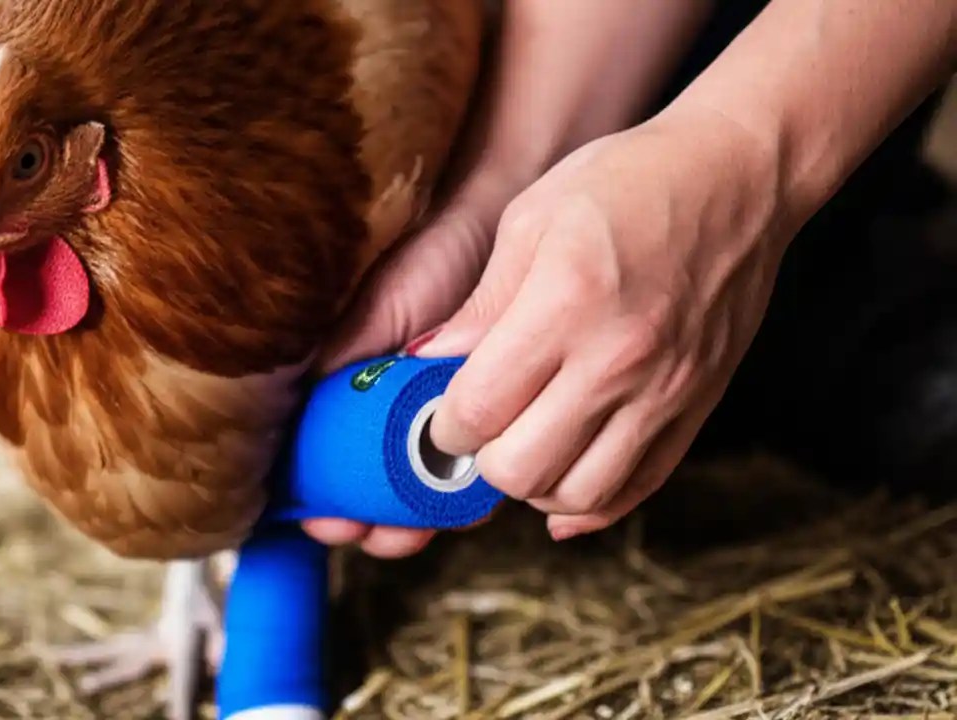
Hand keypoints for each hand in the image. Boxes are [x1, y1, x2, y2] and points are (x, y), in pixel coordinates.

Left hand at [306, 105, 793, 554]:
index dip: (443, 421)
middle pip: (520, 469)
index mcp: (566, 302)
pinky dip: (590, 502)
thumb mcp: (531, 218)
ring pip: (577, 496)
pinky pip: (637, 490)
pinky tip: (563, 479)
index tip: (442, 407)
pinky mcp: (698, 408)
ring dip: (534, 485)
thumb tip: (428, 365)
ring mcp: (666, 392)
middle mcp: (618, 359)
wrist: (738, 176)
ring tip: (523, 445)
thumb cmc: (627, 183)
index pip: (478, 409)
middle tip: (480, 429)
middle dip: (481, 460)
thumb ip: (480, 304)